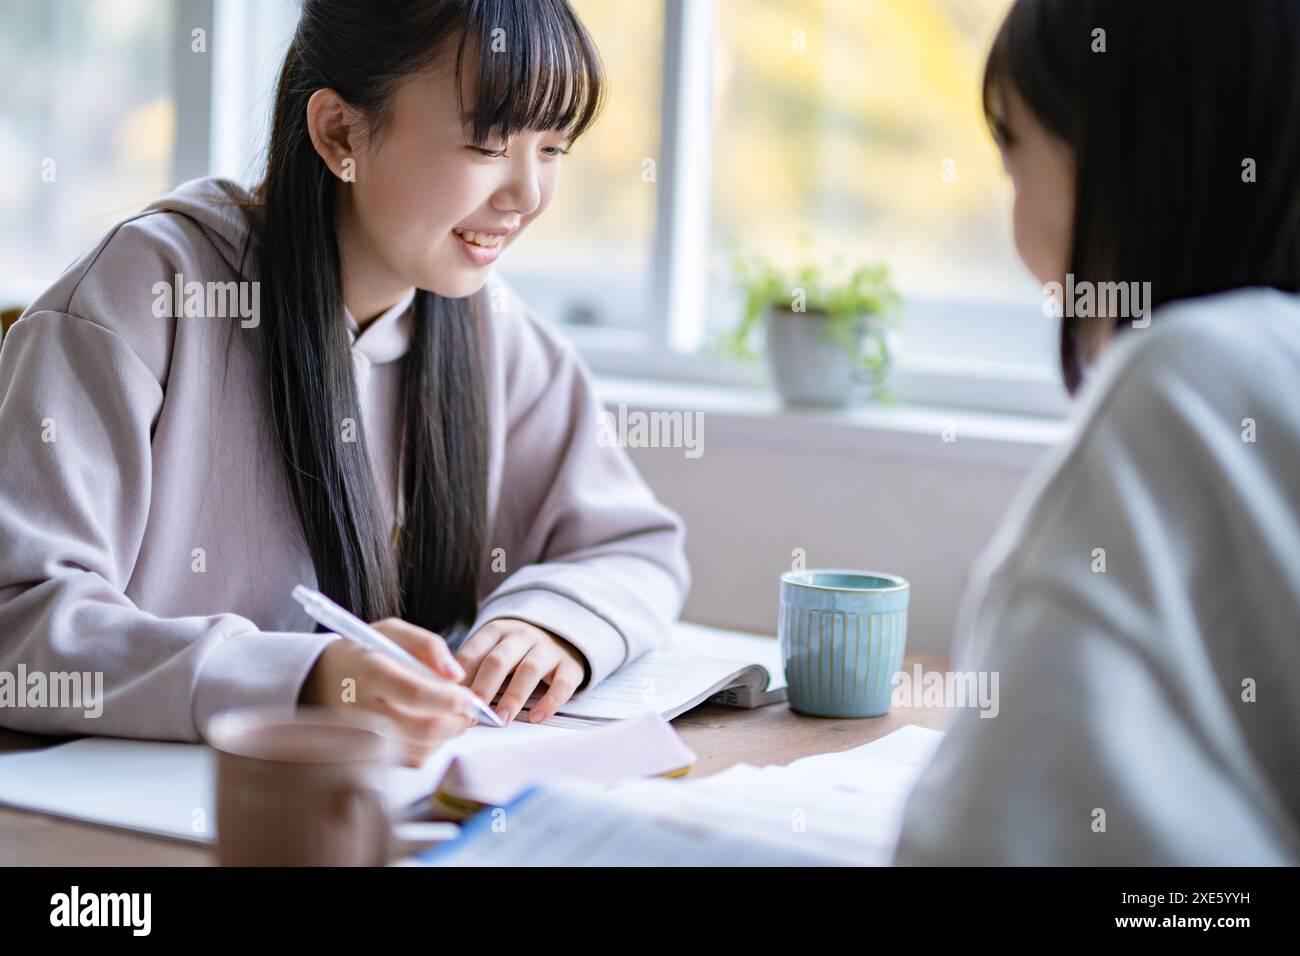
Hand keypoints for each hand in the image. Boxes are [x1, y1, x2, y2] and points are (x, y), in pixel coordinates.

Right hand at [300, 618, 478, 766]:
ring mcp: (364, 737)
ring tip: (448, 713)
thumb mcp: (392, 631)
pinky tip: (429, 726)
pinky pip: (411, 759)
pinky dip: (431, 746)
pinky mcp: (369, 755)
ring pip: (421, 748)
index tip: (469, 696)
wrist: (322, 679)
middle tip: (469, 709)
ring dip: (446, 734)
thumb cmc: (365, 652)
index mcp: (370, 672)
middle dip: (456, 721)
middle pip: (423, 729)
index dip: (449, 699)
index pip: (415, 693)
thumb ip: (428, 645)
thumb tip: (456, 674)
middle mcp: (363, 709)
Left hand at [454, 619, 586, 724]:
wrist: (563, 635)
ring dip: (513, 696)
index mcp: (497, 630)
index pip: (475, 651)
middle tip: (472, 714)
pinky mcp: (571, 665)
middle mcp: (523, 635)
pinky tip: (536, 718)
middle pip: (499, 660)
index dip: (462, 678)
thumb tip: (449, 699)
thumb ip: (475, 668)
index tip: (451, 702)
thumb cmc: (517, 652)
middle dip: (484, 688)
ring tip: (501, 720)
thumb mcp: (494, 648)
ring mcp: (548, 649)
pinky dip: (550, 702)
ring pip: (530, 669)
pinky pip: (562, 683)